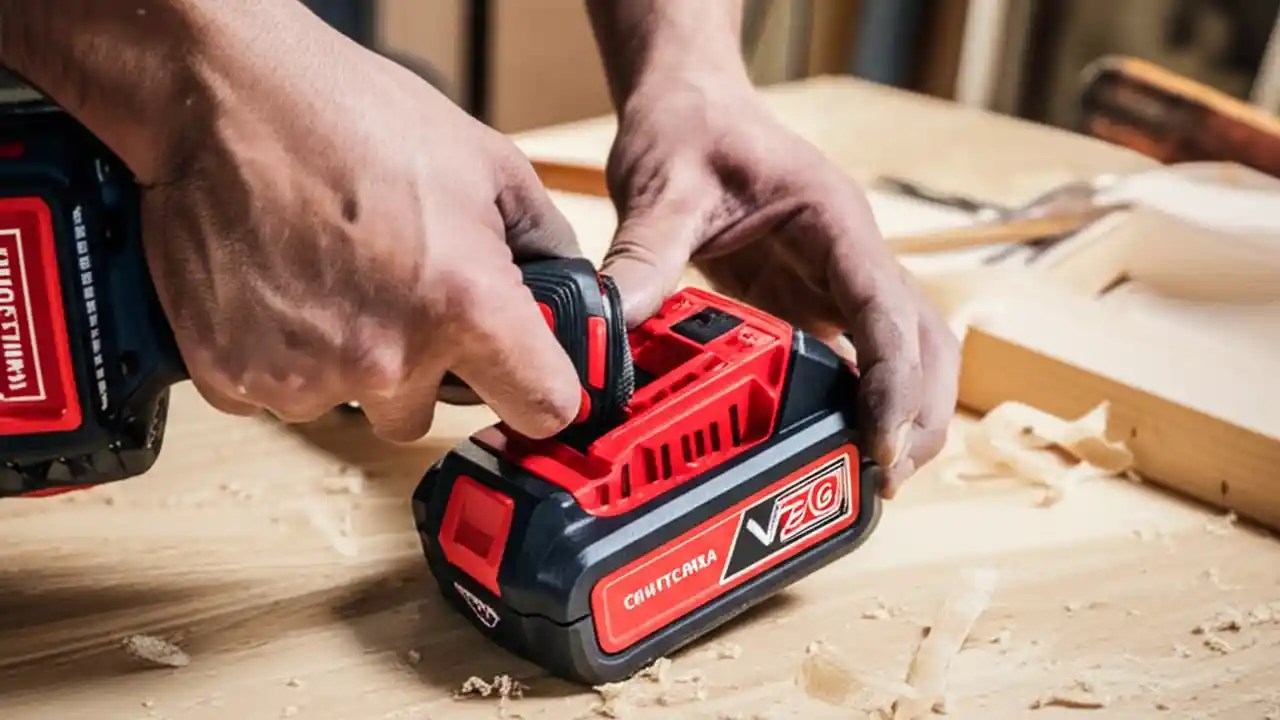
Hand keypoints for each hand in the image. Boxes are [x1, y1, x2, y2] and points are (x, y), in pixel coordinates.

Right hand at [136, 15, 581, 440]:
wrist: (221, 98)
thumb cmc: (350, 116)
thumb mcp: (487, 164)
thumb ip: (543, 242)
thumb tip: (563, 289)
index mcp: (464, 307)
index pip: (542, 409)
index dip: (538, 389)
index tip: (524, 377)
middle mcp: (387, 359)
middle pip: (431, 413)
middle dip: (424, 367)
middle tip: (396, 293)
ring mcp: (303, 377)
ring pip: (352, 403)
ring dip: (348, 361)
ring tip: (331, 277)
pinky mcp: (232, 377)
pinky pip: (277, 395)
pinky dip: (282, 355)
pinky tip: (281, 289)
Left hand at [601, 78, 959, 495]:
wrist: (690, 105)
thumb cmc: (691, 129)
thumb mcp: (664, 186)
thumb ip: (647, 252)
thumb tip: (615, 326)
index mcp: (835, 222)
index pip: (888, 309)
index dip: (894, 380)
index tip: (884, 441)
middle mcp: (852, 255)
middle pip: (922, 340)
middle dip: (919, 411)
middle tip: (888, 478)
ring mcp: (836, 280)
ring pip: (902, 352)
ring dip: (903, 412)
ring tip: (878, 477)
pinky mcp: (809, 301)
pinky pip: (852, 358)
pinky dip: (857, 404)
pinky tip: (836, 447)